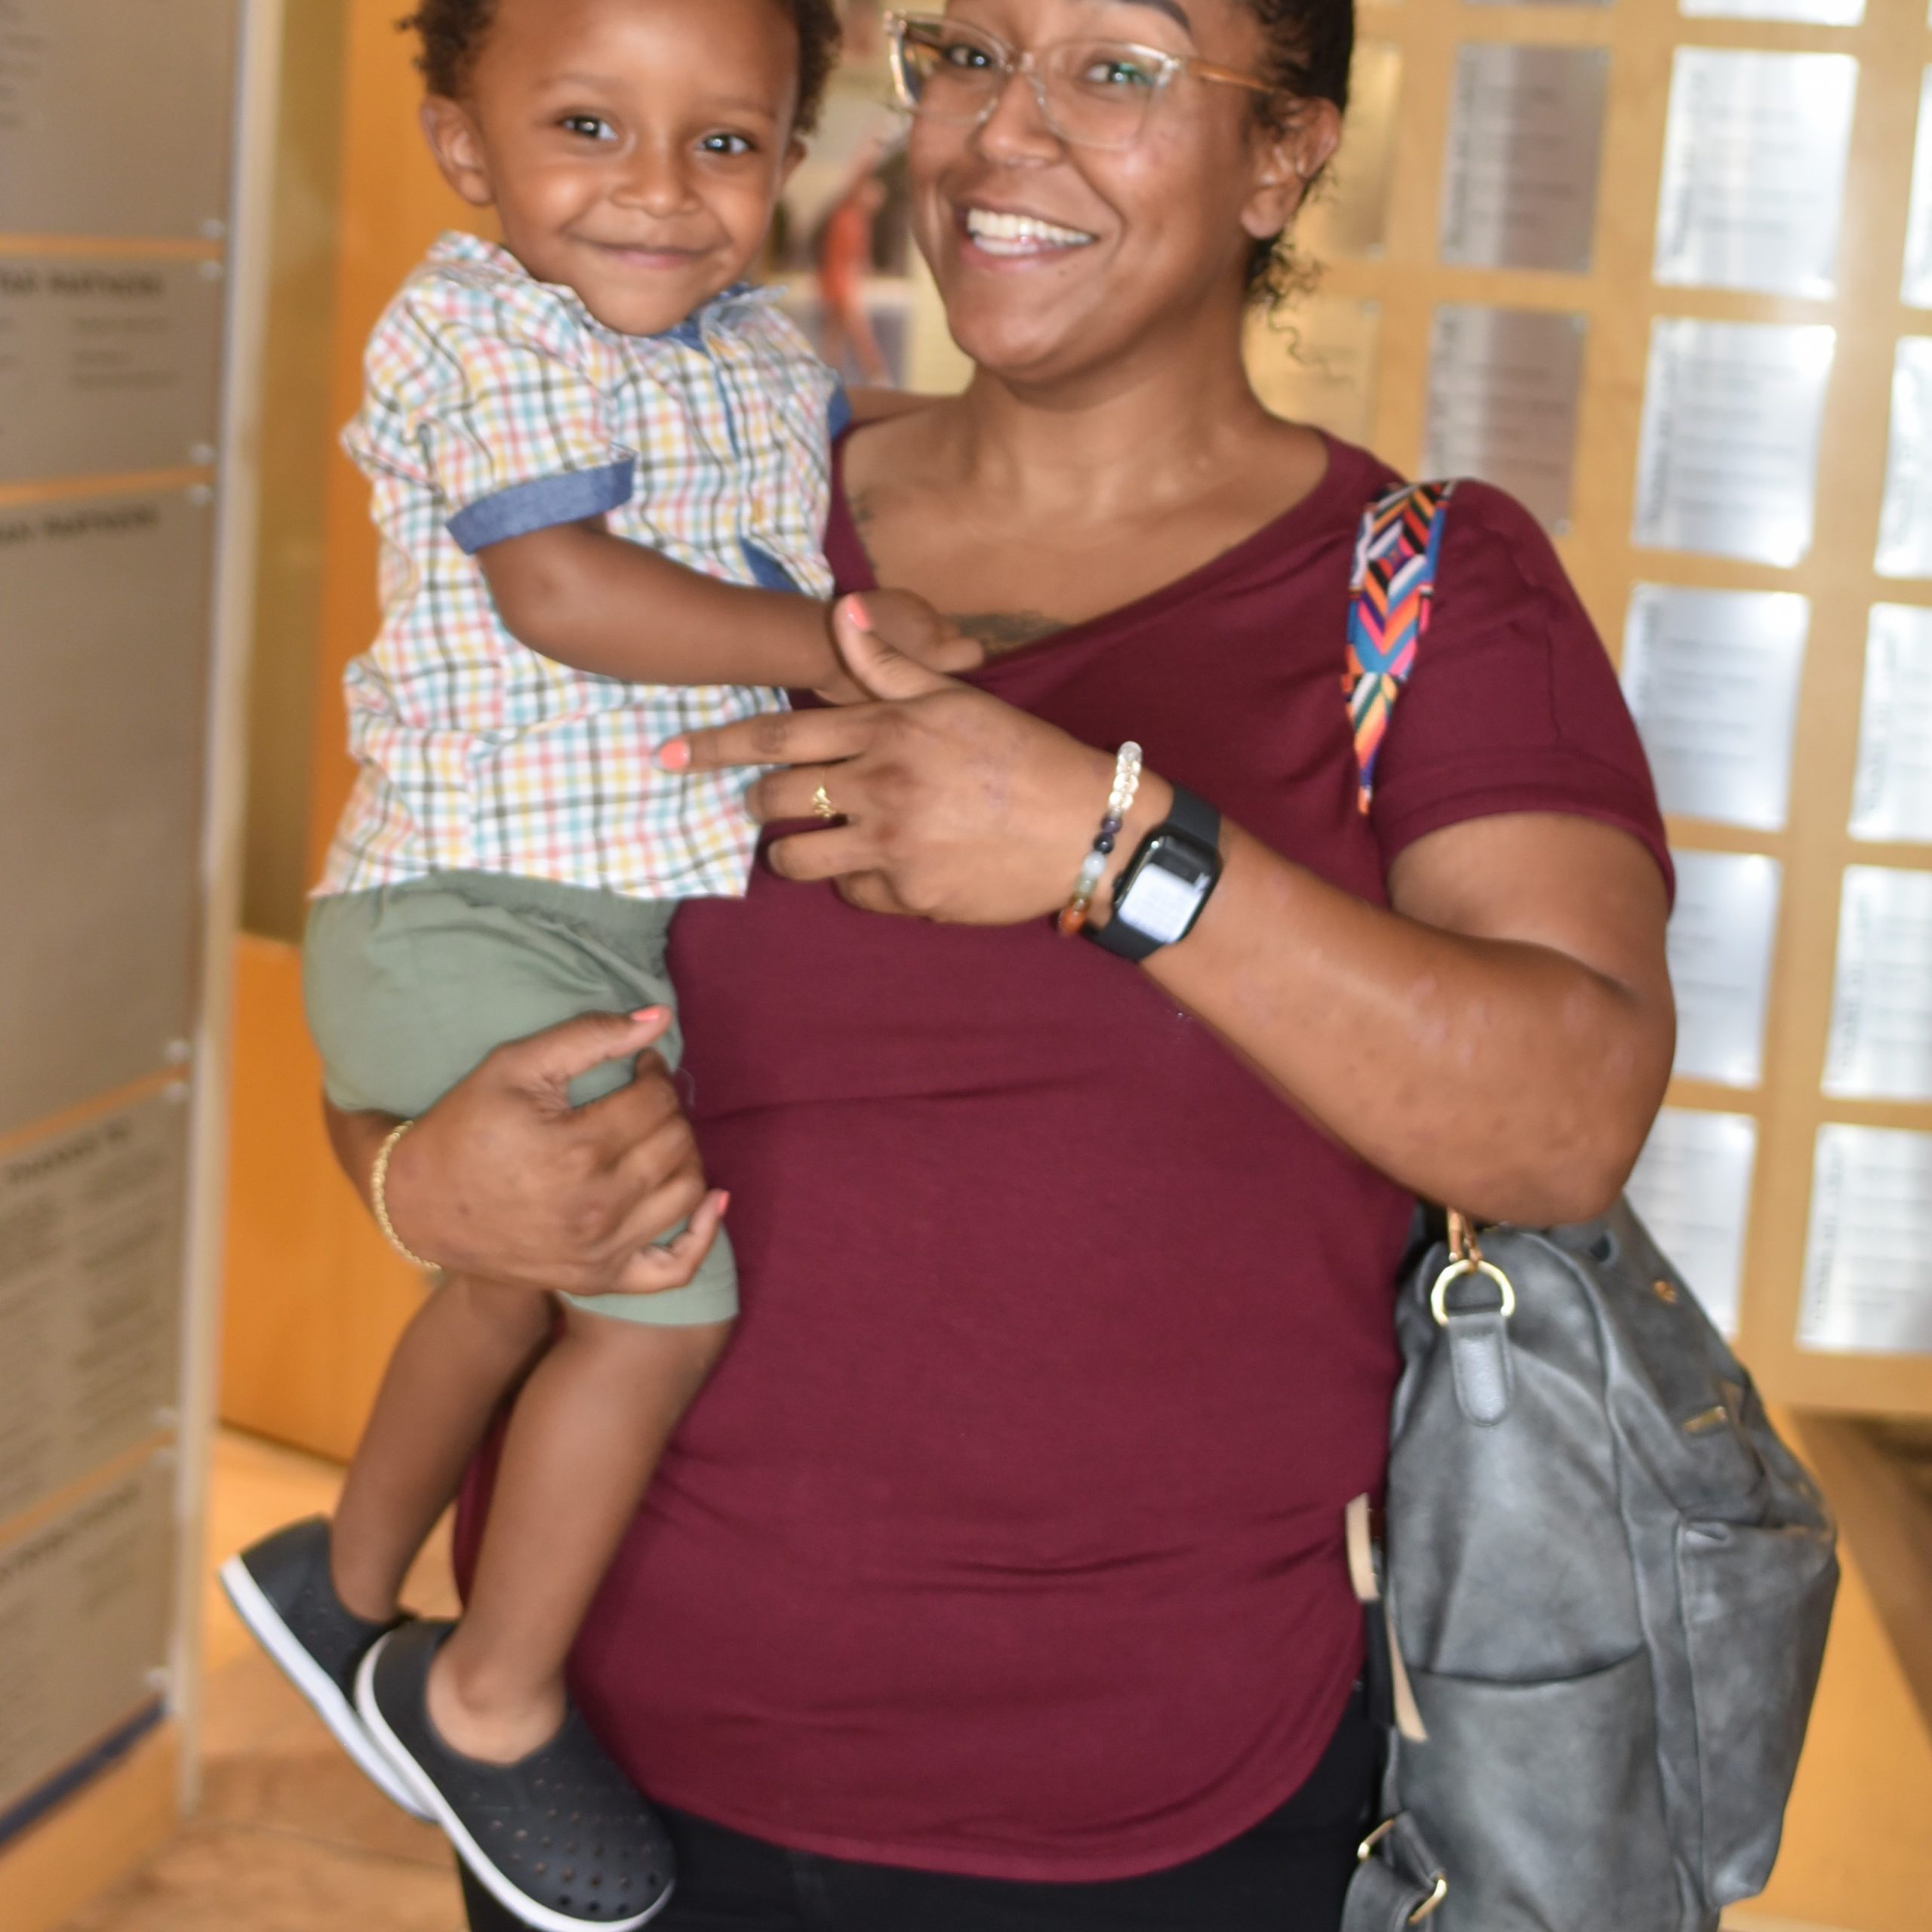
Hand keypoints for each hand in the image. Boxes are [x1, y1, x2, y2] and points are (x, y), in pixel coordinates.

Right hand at [368, 1008, 727, 1297]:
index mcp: (575, 1149)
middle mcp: (595, 1207)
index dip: (654, 1073)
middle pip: (676, 1144)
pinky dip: (703, 1234)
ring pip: (687, 1193)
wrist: (421, 1205)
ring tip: (657, 1137)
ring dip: (685, 1155)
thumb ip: (588, 1036)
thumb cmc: (466, 1126)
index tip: (639, 1067)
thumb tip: (659, 1018)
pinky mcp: (600, 1279)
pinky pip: (676, 1269)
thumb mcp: (514, 1066)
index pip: (656, 1101)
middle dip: (668, 1110)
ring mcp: (600, 1251)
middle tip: (644, 1098)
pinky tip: (711, 1199)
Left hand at [665, 600, 1168, 922]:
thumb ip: (890, 665)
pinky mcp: (910, 897)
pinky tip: (884, 867)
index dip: (713, 746)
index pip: (777, 735)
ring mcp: (892, 846)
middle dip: (760, 801)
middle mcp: (881, 787)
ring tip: (817, 842)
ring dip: (794, 851)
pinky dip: (855, 882)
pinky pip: (850, 893)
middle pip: (777, 798)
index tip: (666, 755)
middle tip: (769, 802)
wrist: (1087, 829)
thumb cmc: (1023, 758)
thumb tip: (843, 611)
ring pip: (798, 857)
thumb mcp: (958, 699)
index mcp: (888, 731)